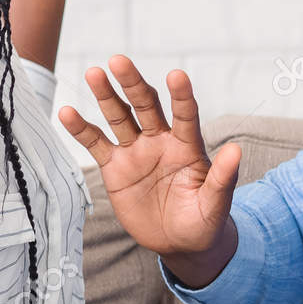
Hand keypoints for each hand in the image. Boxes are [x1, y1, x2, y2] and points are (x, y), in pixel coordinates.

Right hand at [59, 56, 239, 270]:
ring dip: (106, 96)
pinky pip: (96, 144)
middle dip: (133, 83)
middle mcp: (160, 141)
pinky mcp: (115, 167)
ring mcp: (136, 151)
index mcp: (187, 146)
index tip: (177, 75)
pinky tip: (67, 112)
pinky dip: (81, 129)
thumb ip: (223, 178)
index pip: (185, 116)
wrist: (180, 242)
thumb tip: (235, 150)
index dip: (181, 96)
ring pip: (119, 117)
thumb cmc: (204, 221)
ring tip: (94, 73)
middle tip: (119, 61)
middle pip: (145, 105)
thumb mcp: (216, 204)